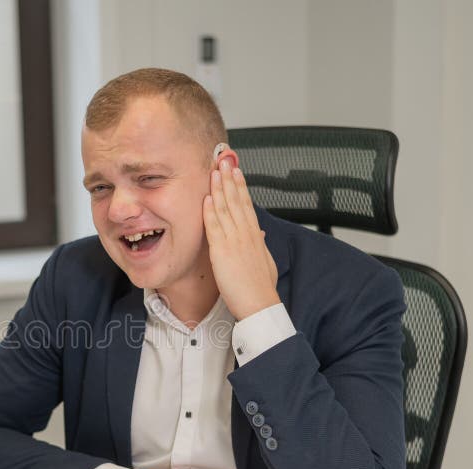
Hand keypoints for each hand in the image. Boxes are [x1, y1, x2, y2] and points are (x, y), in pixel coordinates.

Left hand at [203, 162, 278, 320]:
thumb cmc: (261, 288)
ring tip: (214, 171)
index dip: (240, 186)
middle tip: (223, 160)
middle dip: (230, 179)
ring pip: (226, 209)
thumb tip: (260, 236)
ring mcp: (235, 241)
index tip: (235, 171)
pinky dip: (211, 211)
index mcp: (255, 236)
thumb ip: (260, 246)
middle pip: (237, 200)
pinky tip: (208, 198)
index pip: (247, 205)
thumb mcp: (265, 262)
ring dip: (219, 189)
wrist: (260, 304)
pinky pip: (215, 227)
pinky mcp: (223, 252)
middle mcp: (246, 234)